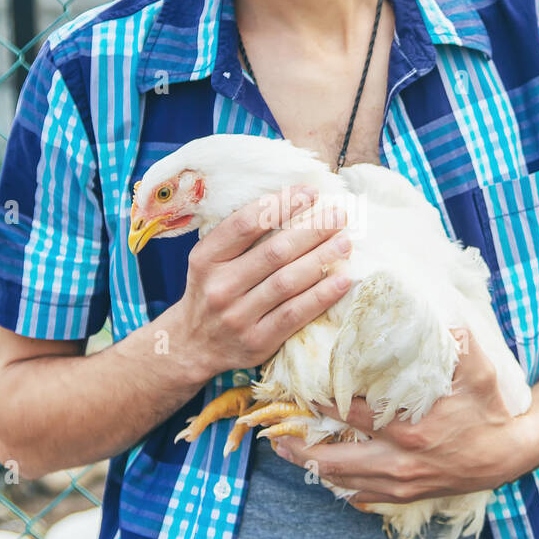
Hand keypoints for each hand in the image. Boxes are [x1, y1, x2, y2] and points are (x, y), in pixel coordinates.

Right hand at [177, 184, 352, 382]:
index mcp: (206, 259)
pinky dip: (321, 295)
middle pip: (274, 253)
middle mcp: (220, 287)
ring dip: (321, 259)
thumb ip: (240, 237)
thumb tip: (292, 204)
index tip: (310, 193)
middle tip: (338, 216)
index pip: (245, 225)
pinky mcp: (257, 342)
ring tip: (344, 243)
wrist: (194, 346)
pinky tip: (342, 280)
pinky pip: (295, 314)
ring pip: (287, 282)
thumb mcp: (211, 260)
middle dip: (311, 230)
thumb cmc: (211, 291)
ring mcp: (238, 317)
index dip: (281, 205)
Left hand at [271, 327, 525, 509]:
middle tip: (274, 435)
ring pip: (344, 482)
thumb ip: (456, 342)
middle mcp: (401, 461)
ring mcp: (403, 483)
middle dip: (301, 448)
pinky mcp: (409, 495)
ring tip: (288, 452)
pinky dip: (341, 487)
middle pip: (335, 460)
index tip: (298, 392)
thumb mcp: (479, 370)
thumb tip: (437, 312)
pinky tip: (325, 475)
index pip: (351, 415)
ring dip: (314, 468)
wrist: (513, 452)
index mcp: (410, 428)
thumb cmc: (491, 408)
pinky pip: (365, 496)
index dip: (320, 404)